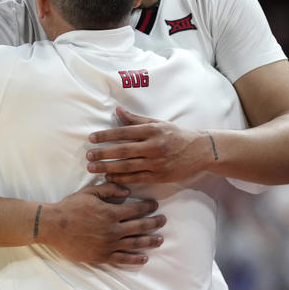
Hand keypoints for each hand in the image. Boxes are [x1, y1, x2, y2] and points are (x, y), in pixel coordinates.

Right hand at [40, 182, 165, 265]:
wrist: (53, 226)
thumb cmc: (71, 207)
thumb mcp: (90, 192)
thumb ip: (110, 189)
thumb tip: (128, 192)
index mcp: (111, 212)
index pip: (136, 209)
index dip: (148, 207)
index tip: (155, 205)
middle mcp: (113, 229)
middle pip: (140, 226)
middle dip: (154, 223)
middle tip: (163, 220)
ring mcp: (108, 244)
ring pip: (135, 243)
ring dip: (149, 241)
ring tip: (160, 239)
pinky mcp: (102, 256)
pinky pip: (122, 259)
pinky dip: (135, 259)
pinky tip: (144, 258)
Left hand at [85, 107, 212, 183]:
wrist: (200, 151)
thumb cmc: (177, 134)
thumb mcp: (158, 123)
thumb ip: (136, 119)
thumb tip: (118, 110)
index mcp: (152, 130)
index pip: (124, 132)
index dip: (106, 135)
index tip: (91, 139)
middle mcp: (154, 146)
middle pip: (123, 150)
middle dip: (103, 154)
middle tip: (88, 156)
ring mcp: (157, 162)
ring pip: (128, 166)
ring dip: (108, 168)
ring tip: (93, 169)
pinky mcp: (160, 176)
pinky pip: (137, 178)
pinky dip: (122, 179)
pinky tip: (109, 177)